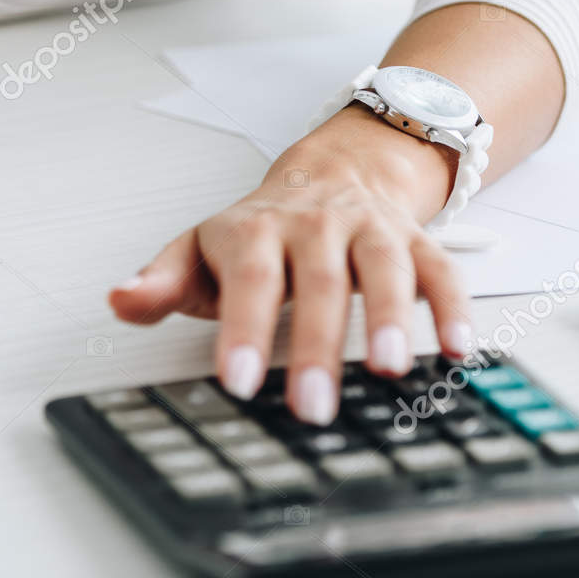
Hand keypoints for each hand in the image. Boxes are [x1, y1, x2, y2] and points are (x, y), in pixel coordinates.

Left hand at [108, 106, 472, 423]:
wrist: (329, 172)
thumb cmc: (257, 231)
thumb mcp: (200, 251)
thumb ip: (162, 282)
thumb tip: (120, 301)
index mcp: (254, 231)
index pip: (248, 280)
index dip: (242, 330)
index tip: (237, 381)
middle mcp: (314, 226)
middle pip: (319, 283)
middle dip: (317, 346)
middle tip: (312, 405)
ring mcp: (368, 230)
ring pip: (384, 267)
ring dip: (392, 318)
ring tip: (391, 371)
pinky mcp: (413, 240)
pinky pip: (438, 269)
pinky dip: (452, 306)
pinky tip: (459, 350)